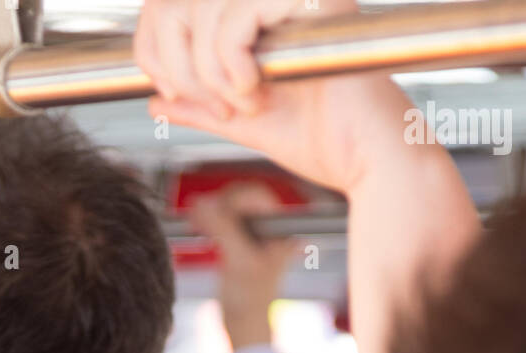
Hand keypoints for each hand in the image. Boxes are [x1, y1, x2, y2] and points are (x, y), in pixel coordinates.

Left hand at [136, 0, 415, 195]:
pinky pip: (236, 17)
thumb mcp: (245, 121)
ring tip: (243, 104)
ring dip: (209, 74)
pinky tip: (255, 92)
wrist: (370, 162)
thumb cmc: (329, 142)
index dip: (155, 47)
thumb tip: (158, 99)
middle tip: (214, 106)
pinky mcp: (310, 2)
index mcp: (260, 11)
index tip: (177, 91)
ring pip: (204, 9)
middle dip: (179, 67)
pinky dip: (231, 66)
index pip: (174, 0)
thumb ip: (201, 105)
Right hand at [188, 182, 295, 348]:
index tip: (213, 210)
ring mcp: (252, 234)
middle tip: (198, 214)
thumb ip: (224, 230)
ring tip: (194, 222)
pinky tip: (196, 225)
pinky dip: (207, 221)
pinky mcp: (237, 242)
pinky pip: (220, 221)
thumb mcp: (239, 261)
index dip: (232, 199)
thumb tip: (202, 203)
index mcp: (280, 229)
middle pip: (239, 199)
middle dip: (217, 205)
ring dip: (209, 212)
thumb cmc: (250, 300)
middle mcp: (269, 227)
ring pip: (227, 209)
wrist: (244, 325)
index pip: (256, 196)